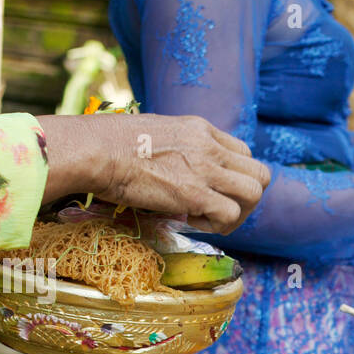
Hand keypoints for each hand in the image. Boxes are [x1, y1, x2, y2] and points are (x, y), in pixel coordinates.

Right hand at [37, 113, 270, 233]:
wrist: (95, 150)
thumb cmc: (111, 144)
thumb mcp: (156, 132)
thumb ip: (178, 148)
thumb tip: (178, 170)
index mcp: (201, 129)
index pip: (243, 153)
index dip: (233, 177)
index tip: (211, 189)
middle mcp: (210, 146)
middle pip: (259, 174)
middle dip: (245, 198)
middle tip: (219, 210)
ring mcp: (205, 169)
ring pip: (254, 193)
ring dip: (237, 213)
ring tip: (209, 218)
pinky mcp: (194, 193)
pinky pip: (230, 214)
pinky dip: (217, 225)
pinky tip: (192, 221)